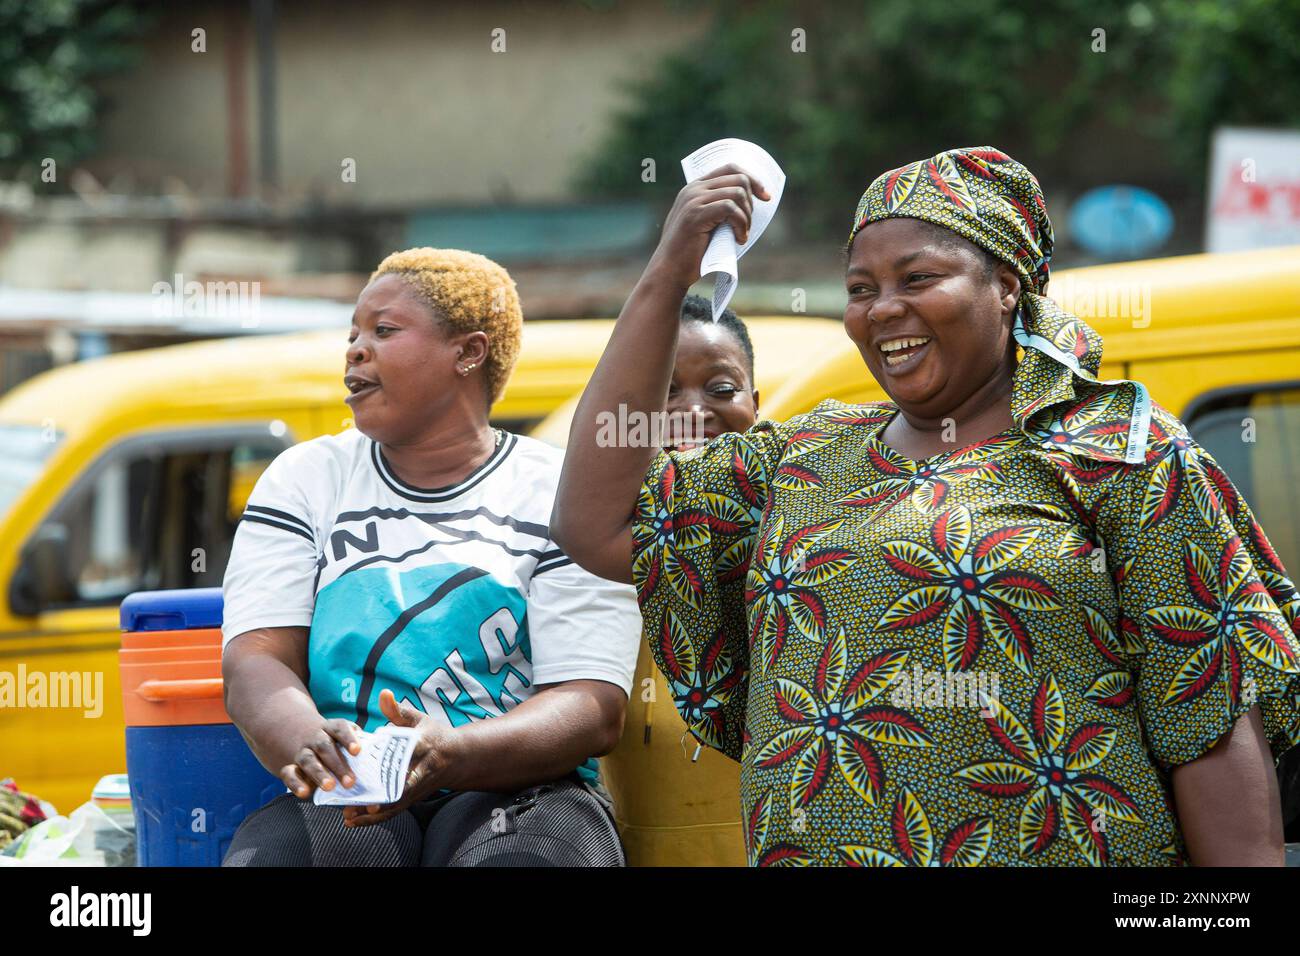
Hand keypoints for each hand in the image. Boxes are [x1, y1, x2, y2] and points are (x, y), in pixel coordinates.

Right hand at [278, 717, 362, 798]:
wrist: (295, 733)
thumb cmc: (333, 742)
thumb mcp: (344, 737)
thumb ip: (361, 745)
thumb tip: (384, 761)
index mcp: (331, 728)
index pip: (340, 728)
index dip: (348, 738)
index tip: (357, 751)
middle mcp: (315, 738)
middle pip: (325, 747)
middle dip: (338, 764)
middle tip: (350, 782)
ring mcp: (302, 752)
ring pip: (308, 760)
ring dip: (319, 773)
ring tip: (330, 787)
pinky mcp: (289, 766)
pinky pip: (289, 773)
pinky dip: (295, 784)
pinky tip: (304, 793)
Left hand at [342, 689, 455, 827]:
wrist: (459, 758)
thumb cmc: (434, 735)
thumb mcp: (420, 719)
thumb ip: (398, 710)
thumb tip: (384, 694)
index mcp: (423, 747)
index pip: (409, 756)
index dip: (394, 767)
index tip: (376, 776)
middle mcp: (422, 771)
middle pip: (400, 789)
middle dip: (379, 800)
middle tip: (355, 806)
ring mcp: (419, 788)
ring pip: (395, 805)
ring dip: (372, 814)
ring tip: (348, 816)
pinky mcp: (414, 798)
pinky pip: (394, 811)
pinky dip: (375, 819)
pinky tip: (355, 821)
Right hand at [646, 163, 770, 290]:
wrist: (670, 270)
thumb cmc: (691, 251)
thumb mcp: (707, 223)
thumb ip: (719, 207)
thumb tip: (752, 200)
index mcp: (695, 187)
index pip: (730, 168)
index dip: (753, 179)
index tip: (766, 196)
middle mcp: (693, 189)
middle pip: (738, 179)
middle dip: (751, 203)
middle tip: (747, 226)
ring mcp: (693, 200)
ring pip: (737, 193)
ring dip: (747, 216)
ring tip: (741, 235)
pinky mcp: (696, 215)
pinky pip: (730, 209)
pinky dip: (741, 224)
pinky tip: (739, 239)